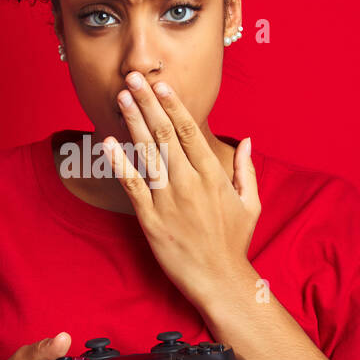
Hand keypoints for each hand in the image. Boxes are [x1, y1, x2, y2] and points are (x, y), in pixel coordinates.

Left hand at [103, 72, 260, 307]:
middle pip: (165, 134)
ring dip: (133, 123)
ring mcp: (168, 201)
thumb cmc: (235, 243)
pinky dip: (120, 163)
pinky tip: (108, 143)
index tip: (161, 84)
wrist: (220, 281)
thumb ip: (245, 169)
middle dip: (148, 103)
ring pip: (148, 154)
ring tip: (122, 98)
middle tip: (134, 78)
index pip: (189, 131)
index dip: (173, 105)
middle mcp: (189, 183)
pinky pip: (132, 186)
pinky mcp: (151, 221)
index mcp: (213, 175)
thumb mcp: (251, 203)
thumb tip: (248, 139)